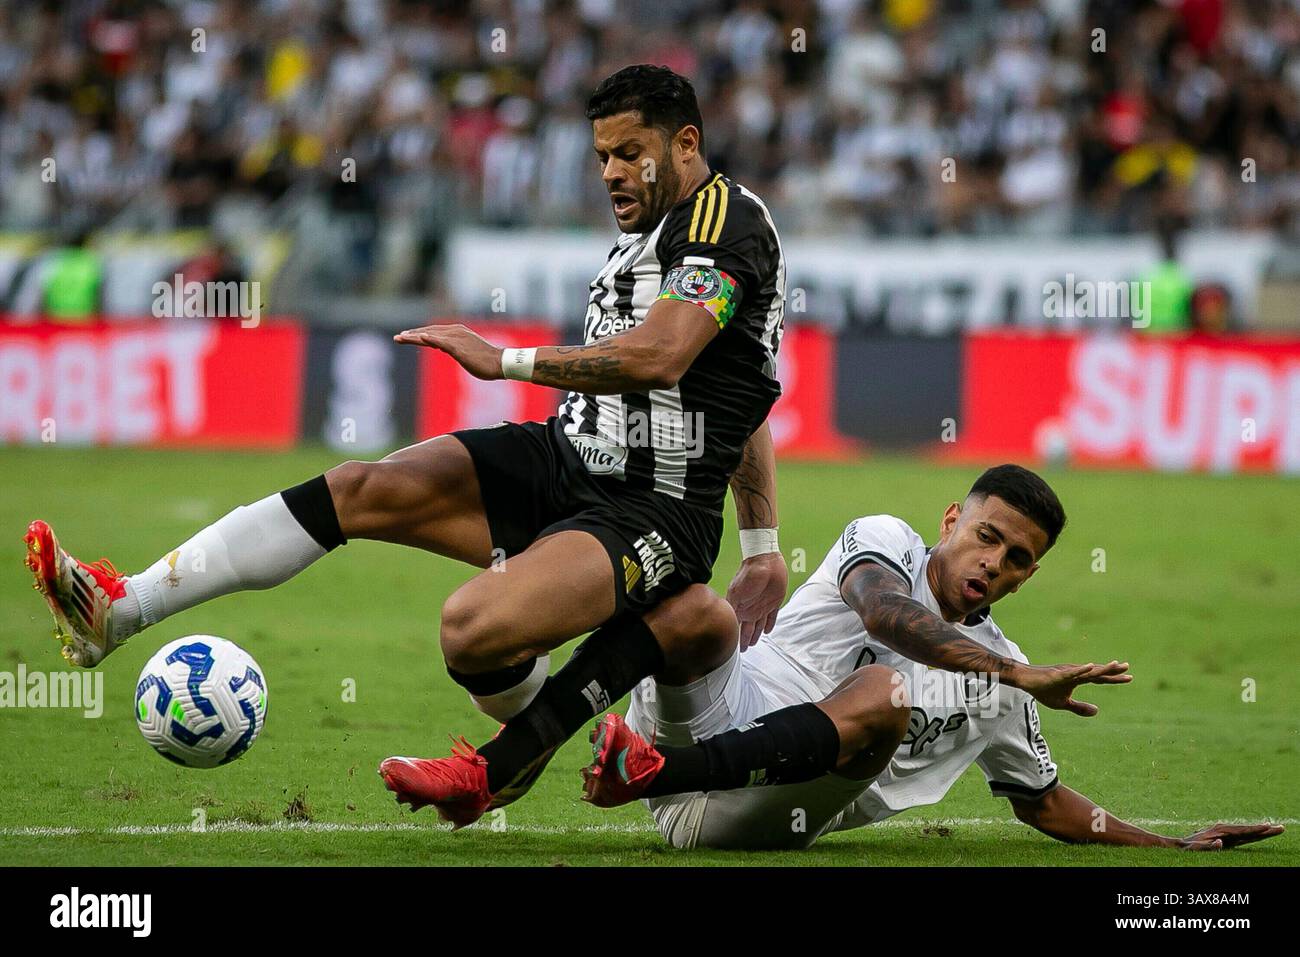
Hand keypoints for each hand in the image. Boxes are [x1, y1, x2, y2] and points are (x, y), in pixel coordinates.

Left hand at [395, 324, 502, 379]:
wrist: (501, 363)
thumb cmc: (486, 361)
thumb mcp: (465, 352)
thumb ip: (452, 347)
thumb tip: (441, 347)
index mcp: (457, 333)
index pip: (433, 332)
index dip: (419, 334)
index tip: (406, 337)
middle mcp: (456, 332)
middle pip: (429, 332)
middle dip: (412, 335)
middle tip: (397, 338)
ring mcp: (457, 339)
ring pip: (432, 336)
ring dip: (415, 336)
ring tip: (401, 338)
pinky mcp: (460, 347)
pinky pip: (442, 342)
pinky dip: (431, 339)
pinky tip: (421, 338)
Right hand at [725, 552, 786, 650]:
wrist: (766, 561)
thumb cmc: (749, 574)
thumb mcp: (737, 593)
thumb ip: (732, 608)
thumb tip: (727, 623)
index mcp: (739, 607)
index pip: (735, 625)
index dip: (734, 637)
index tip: (732, 648)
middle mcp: (750, 608)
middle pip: (746, 628)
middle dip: (744, 640)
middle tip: (742, 651)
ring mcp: (762, 605)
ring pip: (758, 625)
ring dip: (755, 635)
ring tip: (751, 644)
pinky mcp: (774, 602)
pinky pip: (772, 617)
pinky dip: (769, 625)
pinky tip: (767, 631)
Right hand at [1012, 660, 1131, 715]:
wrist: (1025, 680)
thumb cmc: (1043, 689)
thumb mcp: (1063, 703)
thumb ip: (1079, 707)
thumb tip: (1098, 712)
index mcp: (1078, 679)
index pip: (1099, 678)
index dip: (1114, 679)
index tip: (1129, 678)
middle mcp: (1075, 672)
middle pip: (1097, 672)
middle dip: (1113, 671)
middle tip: (1128, 667)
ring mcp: (1067, 672)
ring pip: (1088, 671)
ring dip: (1101, 668)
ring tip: (1115, 665)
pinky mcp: (1058, 674)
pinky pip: (1072, 673)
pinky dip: (1082, 670)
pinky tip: (1090, 667)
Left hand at [1177, 822, 1284, 850]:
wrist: (1180, 844)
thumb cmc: (1189, 848)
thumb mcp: (1196, 848)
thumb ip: (1208, 847)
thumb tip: (1220, 843)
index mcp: (1220, 832)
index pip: (1242, 831)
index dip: (1256, 829)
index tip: (1268, 827)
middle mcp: (1224, 830)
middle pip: (1248, 830)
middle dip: (1264, 829)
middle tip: (1280, 828)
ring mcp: (1225, 833)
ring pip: (1246, 832)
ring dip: (1260, 830)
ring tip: (1274, 828)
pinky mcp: (1225, 836)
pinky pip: (1242, 834)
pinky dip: (1252, 832)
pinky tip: (1260, 830)